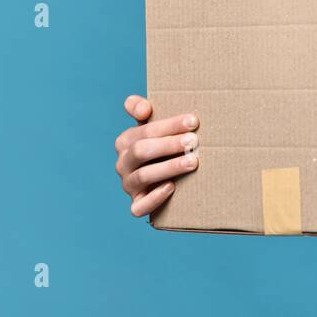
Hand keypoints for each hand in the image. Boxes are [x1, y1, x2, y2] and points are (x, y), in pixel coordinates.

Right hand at [114, 95, 199, 217]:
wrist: (167, 176)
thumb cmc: (163, 146)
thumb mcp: (154, 126)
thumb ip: (142, 109)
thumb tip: (144, 109)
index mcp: (125, 141)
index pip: (145, 130)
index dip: (169, 125)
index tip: (193, 121)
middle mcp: (122, 163)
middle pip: (141, 151)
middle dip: (169, 144)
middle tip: (194, 141)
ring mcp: (128, 185)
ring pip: (143, 176)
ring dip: (169, 167)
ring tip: (192, 162)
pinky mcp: (136, 204)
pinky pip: (139, 207)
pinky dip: (155, 198)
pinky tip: (171, 187)